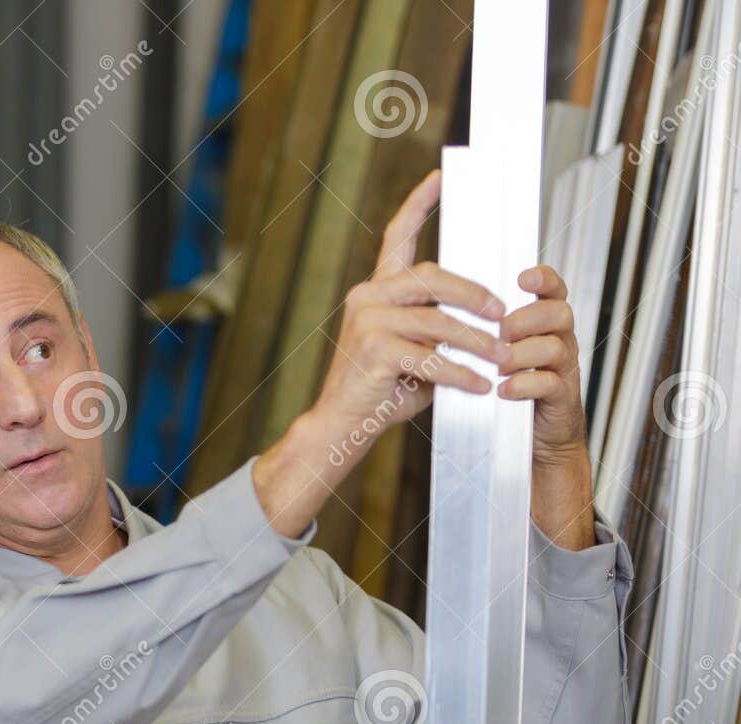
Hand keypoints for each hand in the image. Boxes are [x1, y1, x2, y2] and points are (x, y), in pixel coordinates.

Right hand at [311, 168, 506, 439]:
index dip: (418, 205)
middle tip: (503, 313)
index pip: (396, 237)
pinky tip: (478, 384)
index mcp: (376, 291)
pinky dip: (460, 373)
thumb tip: (488, 316)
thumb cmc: (381, 387)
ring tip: (501, 356)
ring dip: (476, 341)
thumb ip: (438, 325)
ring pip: (437, 321)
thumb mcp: (413, 348)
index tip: (440, 178)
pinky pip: (430, 357)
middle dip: (474, 294)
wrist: (342, 422)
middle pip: (432, 277)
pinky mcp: (373, 352)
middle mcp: (367, 298)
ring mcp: (367, 323)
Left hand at [496, 264, 586, 464]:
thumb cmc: (510, 387)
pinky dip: (525, 385)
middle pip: (558, 313)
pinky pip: (550, 383)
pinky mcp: (562, 397)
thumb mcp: (499, 352)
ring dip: (521, 354)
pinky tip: (504, 390)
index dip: (544, 279)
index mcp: (544, 324)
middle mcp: (559, 340)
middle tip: (501, 333)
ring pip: (555, 347)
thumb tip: (444, 308)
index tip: (522, 278)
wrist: (534, 436)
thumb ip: (486, 330)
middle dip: (526, 319)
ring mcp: (564, 368)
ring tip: (498, 366)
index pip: (553, 291)